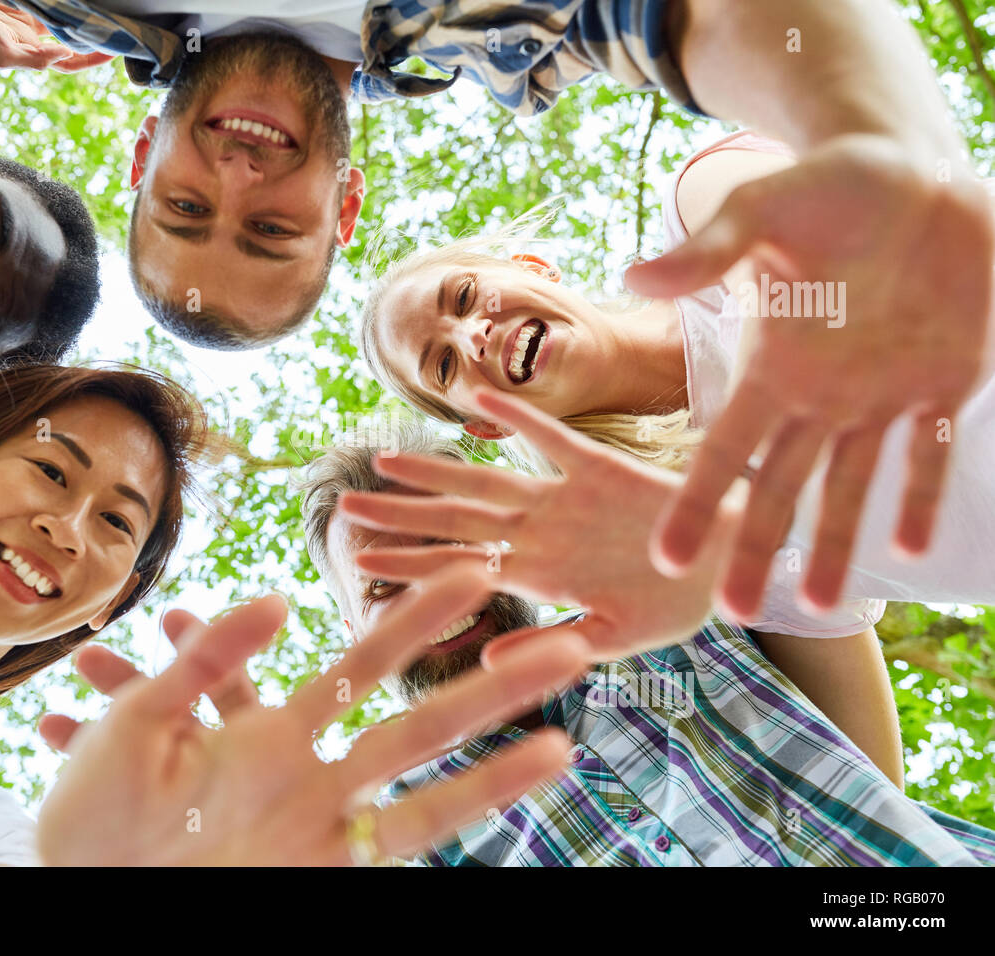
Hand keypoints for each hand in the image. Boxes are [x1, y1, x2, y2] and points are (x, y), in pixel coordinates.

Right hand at [0, 0, 114, 71]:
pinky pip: (46, 6)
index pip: (71, 61)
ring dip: (80, 17)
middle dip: (94, 35)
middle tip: (120, 28)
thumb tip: (62, 57)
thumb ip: (34, 59)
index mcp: (34, 55)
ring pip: (61, 20)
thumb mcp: (4, 57)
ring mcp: (27, 21)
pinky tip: (76, 5)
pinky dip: (61, 6)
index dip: (93, 59)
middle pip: (72, 39)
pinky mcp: (20, 6)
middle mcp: (34, 39)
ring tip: (105, 15)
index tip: (115, 51)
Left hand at [35, 567, 587, 865]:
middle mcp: (313, 782)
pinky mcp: (322, 872)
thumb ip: (209, 663)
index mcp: (268, 733)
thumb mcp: (140, 724)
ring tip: (563, 733)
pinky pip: (404, 837)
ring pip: (428, 788)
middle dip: (487, 688)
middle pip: (418, 722)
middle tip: (567, 647)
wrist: (79, 887)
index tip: (474, 577)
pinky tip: (530, 777)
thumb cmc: (91, 815)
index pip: (362, 663)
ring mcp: (321, 833)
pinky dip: (469, 803)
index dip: (417, 620)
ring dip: (496, 762)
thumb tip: (279, 598)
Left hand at [338, 389, 739, 659]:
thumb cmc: (673, 607)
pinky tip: (475, 396)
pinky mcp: (600, 468)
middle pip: (456, 518)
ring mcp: (564, 498)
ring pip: (487, 479)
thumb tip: (491, 661)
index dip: (408, 562)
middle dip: (402, 513)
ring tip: (385, 457)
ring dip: (437, 469)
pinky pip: (551, 439)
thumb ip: (554, 644)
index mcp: (538, 573)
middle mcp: (539, 532)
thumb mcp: (613, 639)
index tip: (357, 560)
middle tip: (345, 504)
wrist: (730, 566)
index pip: (459, 566)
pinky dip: (515, 417)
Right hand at [626, 133, 994, 618]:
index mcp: (770, 365)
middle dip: (754, 547)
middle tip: (734, 610)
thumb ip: (706, 254)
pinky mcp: (943, 382)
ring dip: (837, 545)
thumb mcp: (762, 211)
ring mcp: (879, 396)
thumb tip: (632, 278)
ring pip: (851, 487)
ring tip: (820, 603)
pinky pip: (927, 453)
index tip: (667, 556)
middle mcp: (817, 395)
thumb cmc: (826, 186)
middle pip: (777, 487)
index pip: (724, 448)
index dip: (694, 502)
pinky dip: (918, 496)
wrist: (913, 174)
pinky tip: (908, 547)